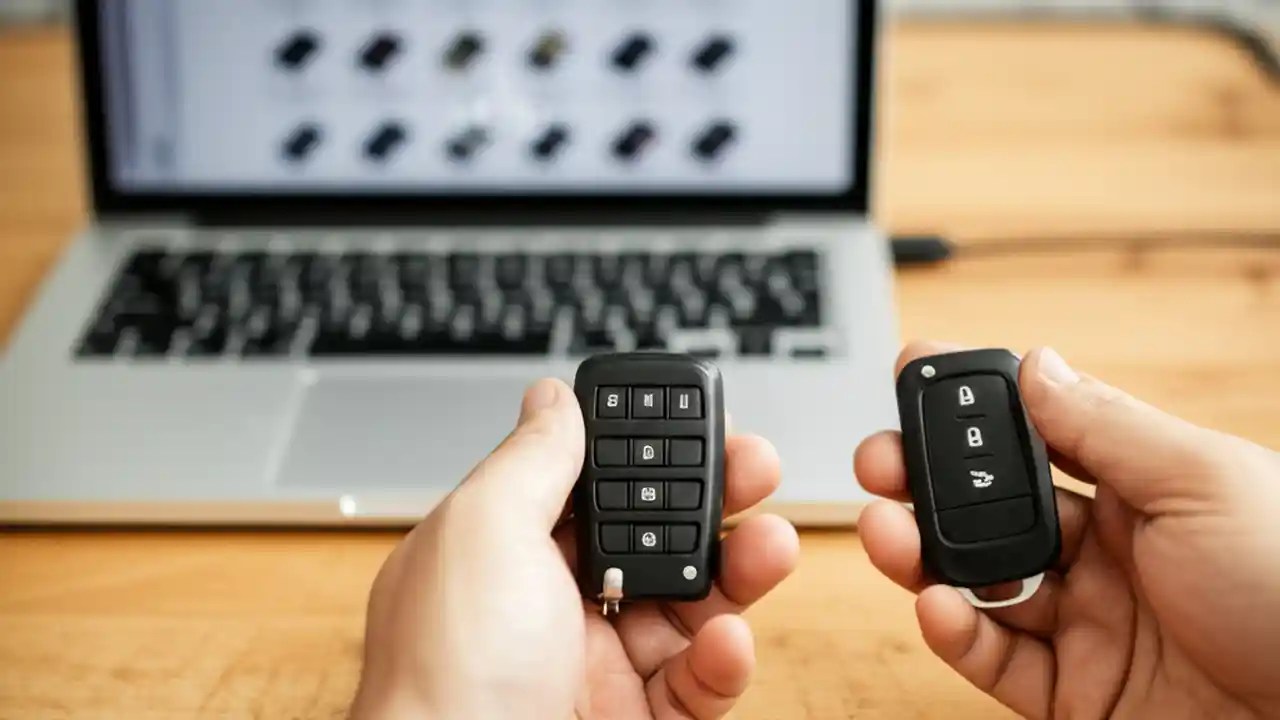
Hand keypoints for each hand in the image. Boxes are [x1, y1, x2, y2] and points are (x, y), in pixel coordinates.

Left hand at [350, 378, 798, 719]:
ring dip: (739, 571)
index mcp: (508, 549)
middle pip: (655, 535)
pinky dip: (725, 660)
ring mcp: (594, 665)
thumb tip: (552, 398)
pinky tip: (726, 641)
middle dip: (712, 500)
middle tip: (756, 470)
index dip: (648, 448)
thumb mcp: (485, 532)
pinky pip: (700, 681)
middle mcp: (551, 604)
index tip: (697, 420)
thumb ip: (532, 459)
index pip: (593, 480)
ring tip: (770, 547)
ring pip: (692, 604)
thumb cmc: (448, 676)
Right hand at [855, 342, 1279, 718]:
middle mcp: (1109, 554)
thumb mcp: (1206, 486)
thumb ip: (1108, 428)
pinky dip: (955, 633)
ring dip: (923, 554)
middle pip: (990, 509)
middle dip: (927, 481)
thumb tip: (1036, 364)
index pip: (1036, 436)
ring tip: (887, 531)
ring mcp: (1089, 626)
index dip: (973, 410)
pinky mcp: (1077, 696)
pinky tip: (936, 603)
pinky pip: (996, 660)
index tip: (916, 378)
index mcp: (1144, 490)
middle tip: (879, 461)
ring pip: (978, 581)